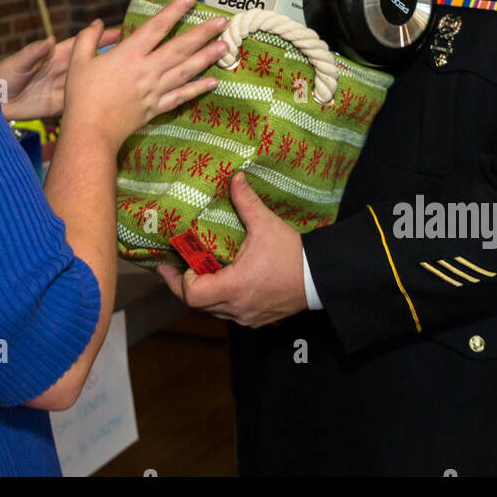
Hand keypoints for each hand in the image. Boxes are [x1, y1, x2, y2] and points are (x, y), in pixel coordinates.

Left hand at [0, 27, 120, 120]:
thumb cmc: (3, 76)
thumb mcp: (17, 64)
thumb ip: (33, 53)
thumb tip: (50, 40)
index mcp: (54, 56)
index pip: (82, 44)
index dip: (100, 37)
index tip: (120, 30)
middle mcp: (62, 71)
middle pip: (92, 63)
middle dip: (111, 57)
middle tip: (135, 54)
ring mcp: (63, 89)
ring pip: (89, 83)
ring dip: (107, 80)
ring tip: (130, 78)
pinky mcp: (59, 106)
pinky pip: (80, 103)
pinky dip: (95, 102)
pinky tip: (113, 103)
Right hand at [62, 0, 227, 151]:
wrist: (89, 132)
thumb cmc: (81, 97)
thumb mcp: (77, 62)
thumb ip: (87, 39)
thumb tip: (97, 22)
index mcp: (128, 55)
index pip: (157, 27)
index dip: (174, 11)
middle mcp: (146, 70)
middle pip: (180, 47)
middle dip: (203, 33)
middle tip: (222, 22)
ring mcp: (154, 90)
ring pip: (186, 71)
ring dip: (207, 57)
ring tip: (224, 46)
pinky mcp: (156, 108)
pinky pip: (181, 96)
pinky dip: (198, 89)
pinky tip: (213, 82)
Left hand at [157, 171, 306, 326]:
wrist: (320, 277)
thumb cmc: (292, 253)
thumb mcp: (265, 224)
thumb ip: (246, 201)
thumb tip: (235, 176)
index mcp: (234, 286)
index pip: (193, 295)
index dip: (182, 280)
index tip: (181, 263)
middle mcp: (237, 307)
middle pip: (198, 305)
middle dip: (185, 287)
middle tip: (176, 268)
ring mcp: (247, 316)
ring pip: (213, 312)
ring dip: (204, 295)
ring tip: (198, 273)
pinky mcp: (258, 319)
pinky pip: (229, 314)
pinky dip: (221, 301)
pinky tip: (223, 283)